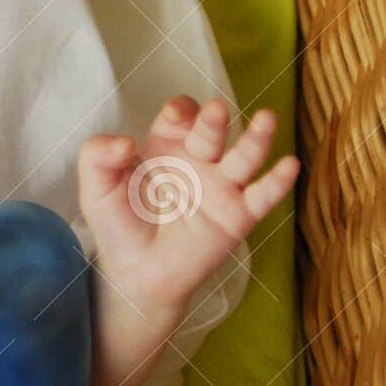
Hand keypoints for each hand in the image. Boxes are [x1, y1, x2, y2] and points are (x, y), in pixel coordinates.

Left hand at [77, 95, 298, 316]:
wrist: (135, 274)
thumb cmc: (118, 225)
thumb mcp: (96, 188)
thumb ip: (97, 157)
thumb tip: (125, 141)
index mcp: (165, 146)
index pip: (180, 117)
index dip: (180, 111)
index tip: (176, 115)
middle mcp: (198, 161)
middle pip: (211, 132)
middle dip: (212, 121)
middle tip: (215, 112)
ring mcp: (221, 187)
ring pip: (243, 157)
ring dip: (256, 138)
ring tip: (267, 119)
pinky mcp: (237, 217)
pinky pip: (262, 197)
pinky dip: (277, 182)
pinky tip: (289, 165)